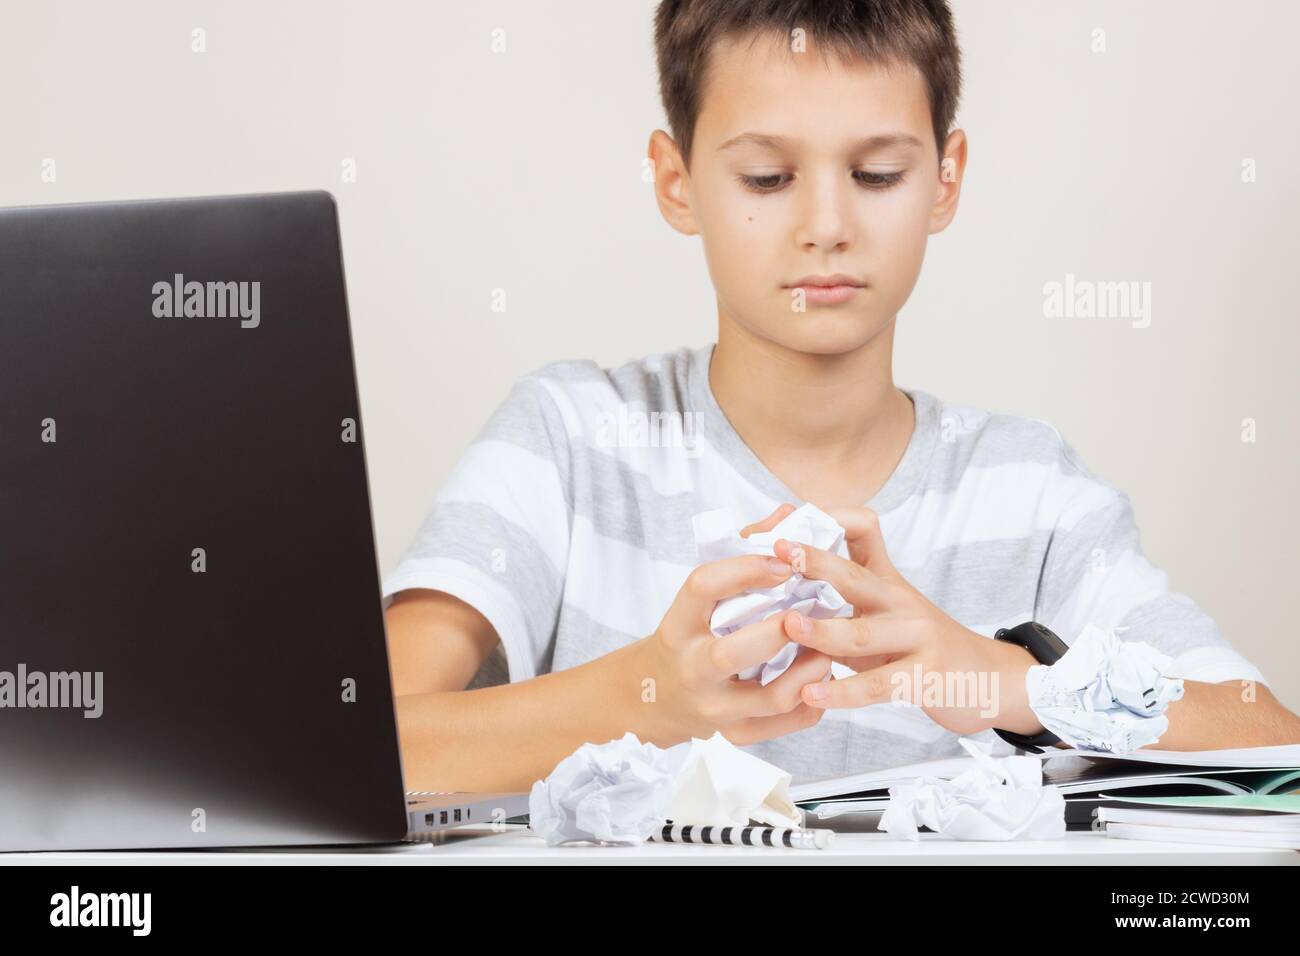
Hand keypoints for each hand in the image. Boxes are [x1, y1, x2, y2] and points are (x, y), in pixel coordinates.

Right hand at [632, 505, 831, 745]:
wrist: (653, 699)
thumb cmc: (686, 638)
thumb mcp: (697, 600)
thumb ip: (740, 554)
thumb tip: (786, 512)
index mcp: (677, 625)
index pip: (702, 588)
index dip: (744, 570)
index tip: (781, 562)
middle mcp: (690, 668)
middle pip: (732, 652)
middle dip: (780, 630)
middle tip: (810, 610)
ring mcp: (712, 708)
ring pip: (770, 695)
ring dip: (809, 668)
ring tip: (827, 646)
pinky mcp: (734, 734)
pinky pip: (784, 723)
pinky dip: (811, 701)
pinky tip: (820, 678)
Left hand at [770, 506, 1042, 736]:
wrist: (990, 679)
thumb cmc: (921, 645)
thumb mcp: (887, 610)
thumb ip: (845, 597)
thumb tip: (787, 585)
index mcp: (887, 582)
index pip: (863, 533)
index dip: (828, 523)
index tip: (786, 525)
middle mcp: (901, 603)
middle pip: (856, 577)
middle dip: (817, 562)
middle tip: (780, 553)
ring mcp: (916, 639)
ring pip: (864, 634)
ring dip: (823, 630)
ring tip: (789, 626)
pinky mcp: (925, 677)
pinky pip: (878, 685)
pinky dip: (843, 690)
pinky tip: (814, 693)